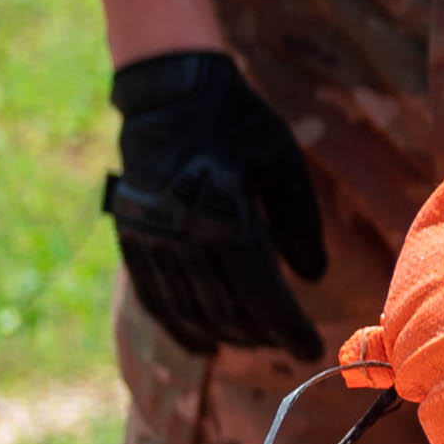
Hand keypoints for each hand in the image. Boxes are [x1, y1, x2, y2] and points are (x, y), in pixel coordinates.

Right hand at [107, 50, 324, 362]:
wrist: (171, 95)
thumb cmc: (240, 125)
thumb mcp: (285, 165)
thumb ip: (299, 223)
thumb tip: (312, 278)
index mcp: (222, 216)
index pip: (259, 290)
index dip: (285, 325)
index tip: (311, 348)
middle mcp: (180, 235)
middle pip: (222, 306)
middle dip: (260, 334)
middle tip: (290, 347)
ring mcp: (149, 238)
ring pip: (186, 306)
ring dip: (222, 333)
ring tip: (255, 346)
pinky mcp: (132, 237)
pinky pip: (153, 293)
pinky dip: (177, 323)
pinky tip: (199, 343)